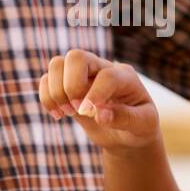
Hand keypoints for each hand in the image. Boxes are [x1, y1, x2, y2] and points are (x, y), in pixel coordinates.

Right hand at [38, 48, 160, 149]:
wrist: (127, 134)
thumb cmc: (139, 128)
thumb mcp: (143, 125)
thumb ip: (125, 118)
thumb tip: (100, 114)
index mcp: (125, 76)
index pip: (106, 75)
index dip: (95, 94)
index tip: (89, 114)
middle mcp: (102, 69)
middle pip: (76, 56)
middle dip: (71, 86)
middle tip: (78, 110)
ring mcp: (83, 76)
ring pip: (57, 64)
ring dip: (55, 91)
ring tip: (68, 112)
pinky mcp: (67, 86)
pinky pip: (46, 79)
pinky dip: (46, 97)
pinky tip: (58, 114)